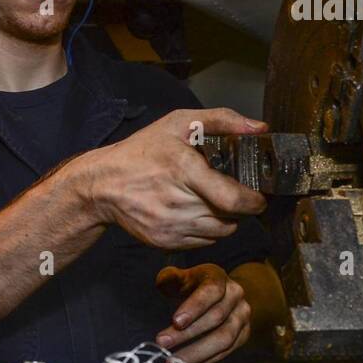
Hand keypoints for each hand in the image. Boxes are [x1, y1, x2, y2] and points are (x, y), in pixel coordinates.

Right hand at [72, 108, 267, 249]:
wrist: (102, 185)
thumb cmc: (142, 151)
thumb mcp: (178, 123)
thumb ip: (222, 120)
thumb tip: (260, 129)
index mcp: (184, 170)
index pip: (234, 200)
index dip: (254, 201)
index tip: (259, 194)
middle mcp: (178, 203)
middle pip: (232, 217)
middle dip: (242, 207)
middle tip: (235, 192)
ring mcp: (171, 226)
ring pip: (221, 232)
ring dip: (226, 219)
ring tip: (214, 201)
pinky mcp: (165, 242)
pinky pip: (203, 242)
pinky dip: (207, 229)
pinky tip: (196, 212)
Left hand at [154, 263, 251, 362]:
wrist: (221, 295)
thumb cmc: (192, 287)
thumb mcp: (179, 277)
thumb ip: (170, 278)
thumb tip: (164, 282)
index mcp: (218, 277)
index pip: (211, 290)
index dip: (195, 306)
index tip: (175, 321)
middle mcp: (235, 295)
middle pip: (215, 317)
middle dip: (187, 333)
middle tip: (162, 343)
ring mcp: (242, 316)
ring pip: (224, 338)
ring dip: (196, 352)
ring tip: (172, 362)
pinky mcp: (243, 335)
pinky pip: (226, 352)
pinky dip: (205, 360)